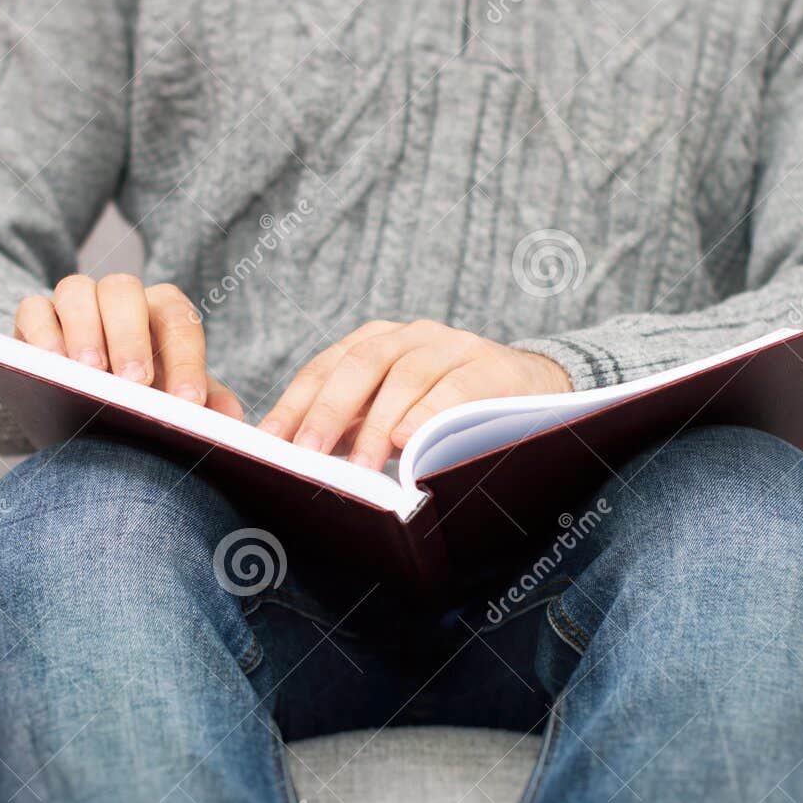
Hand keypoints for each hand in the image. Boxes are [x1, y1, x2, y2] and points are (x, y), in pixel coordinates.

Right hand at [14, 274, 243, 418]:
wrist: (84, 408)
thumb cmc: (140, 401)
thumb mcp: (172, 401)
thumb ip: (203, 402)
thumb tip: (231, 416)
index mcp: (162, 313)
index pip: (179, 321)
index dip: (186, 360)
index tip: (187, 402)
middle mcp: (118, 298)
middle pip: (124, 291)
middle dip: (130, 337)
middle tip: (133, 384)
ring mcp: (73, 304)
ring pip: (75, 290)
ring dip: (83, 331)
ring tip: (89, 375)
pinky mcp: (33, 319)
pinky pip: (32, 309)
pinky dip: (41, 333)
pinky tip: (50, 367)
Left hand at [259, 319, 571, 468]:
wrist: (531, 391)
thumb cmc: (448, 409)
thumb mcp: (393, 413)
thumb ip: (353, 426)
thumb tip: (300, 457)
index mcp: (377, 342)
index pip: (325, 368)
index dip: (295, 404)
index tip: (270, 443)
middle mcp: (410, 336)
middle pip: (359, 365)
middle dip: (327, 412)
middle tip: (306, 455)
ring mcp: (452, 346)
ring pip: (404, 377)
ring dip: (378, 426)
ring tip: (361, 467)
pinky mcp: (489, 365)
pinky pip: (454, 389)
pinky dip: (429, 414)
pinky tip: (410, 442)